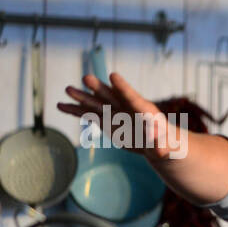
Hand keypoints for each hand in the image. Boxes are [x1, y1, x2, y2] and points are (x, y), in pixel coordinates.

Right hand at [57, 72, 180, 160]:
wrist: (155, 143)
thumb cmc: (165, 143)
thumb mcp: (167, 147)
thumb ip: (162, 146)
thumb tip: (159, 150)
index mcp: (144, 110)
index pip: (133, 97)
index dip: (123, 88)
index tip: (113, 76)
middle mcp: (126, 108)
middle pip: (111, 96)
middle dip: (99, 88)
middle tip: (87, 78)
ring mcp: (114, 113)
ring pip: (96, 103)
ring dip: (82, 97)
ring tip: (67, 89)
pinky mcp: (106, 121)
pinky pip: (88, 114)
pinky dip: (75, 110)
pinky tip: (60, 105)